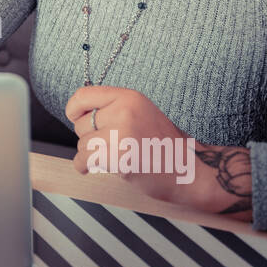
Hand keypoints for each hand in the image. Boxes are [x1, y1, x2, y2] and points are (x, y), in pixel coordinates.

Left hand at [64, 85, 251, 217]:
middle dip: (90, 138)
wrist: (192, 170)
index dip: (74, 110)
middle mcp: (125, 111)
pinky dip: (87, 167)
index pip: (84, 96)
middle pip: (81, 124)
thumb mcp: (141, 113)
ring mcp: (122, 134)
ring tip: (117, 156)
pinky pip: (84, 161)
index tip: (75, 118)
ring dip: (92, 155)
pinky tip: (105, 167)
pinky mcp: (119, 157)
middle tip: (112, 145)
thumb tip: (78, 113)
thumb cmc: (166, 146)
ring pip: (82, 144)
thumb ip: (113, 109)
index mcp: (130, 97)